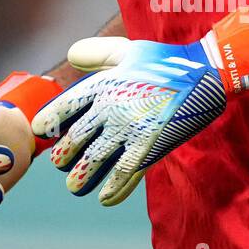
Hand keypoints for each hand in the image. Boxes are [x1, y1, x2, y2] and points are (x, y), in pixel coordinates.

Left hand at [31, 7, 248, 207]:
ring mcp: (130, 130)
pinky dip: (113, 189)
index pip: (64, 108)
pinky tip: (105, 198)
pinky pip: (124, 174)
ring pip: (94, 160)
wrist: (205, 74)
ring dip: (81, 177)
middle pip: (76, 139)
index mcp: (103, 85)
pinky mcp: (149, 147)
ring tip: (75, 187)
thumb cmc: (165, 61)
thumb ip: (96, 53)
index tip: (43, 131)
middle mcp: (111, 109)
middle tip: (60, 163)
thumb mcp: (127, 50)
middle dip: (64, 155)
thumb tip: (71, 57)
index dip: (50, 121)